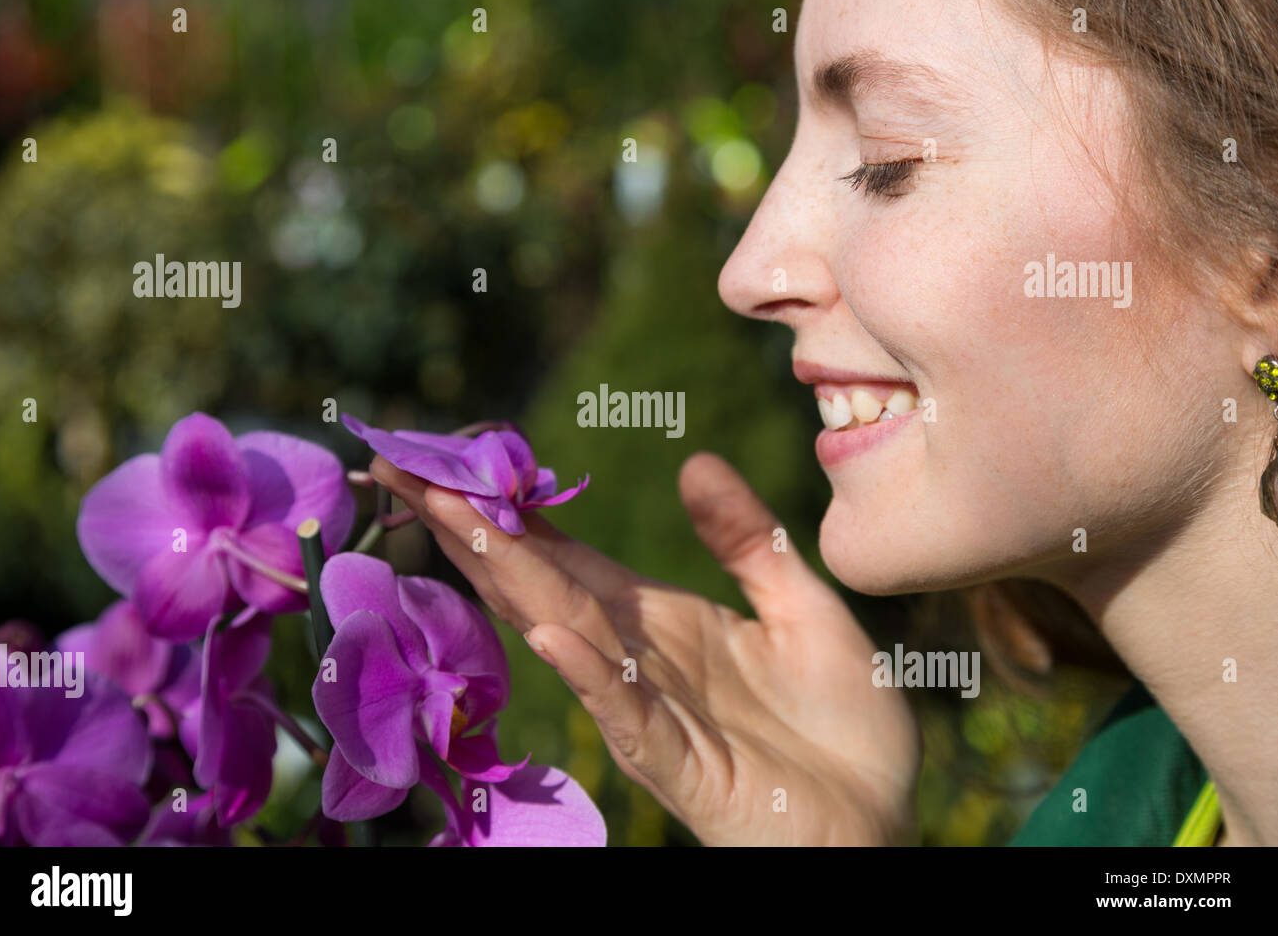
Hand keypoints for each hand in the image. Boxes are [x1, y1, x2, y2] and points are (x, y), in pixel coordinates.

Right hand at [371, 451, 921, 845]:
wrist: (879, 821)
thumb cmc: (840, 725)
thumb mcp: (801, 606)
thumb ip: (747, 539)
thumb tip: (693, 460)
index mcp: (657, 620)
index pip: (563, 552)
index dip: (506, 506)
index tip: (446, 456)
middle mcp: (636, 658)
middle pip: (539, 581)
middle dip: (471, 527)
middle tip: (399, 468)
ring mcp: (650, 709)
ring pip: (565, 634)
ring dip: (508, 578)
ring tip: (449, 518)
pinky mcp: (682, 763)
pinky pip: (627, 712)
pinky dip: (589, 672)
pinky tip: (551, 632)